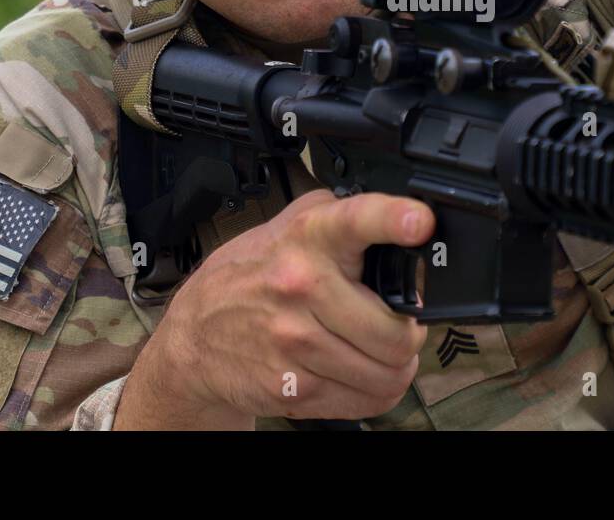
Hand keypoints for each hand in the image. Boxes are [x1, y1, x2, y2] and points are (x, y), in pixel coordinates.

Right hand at [117, 189, 433, 426]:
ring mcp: (296, 342)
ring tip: (382, 349)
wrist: (194, 336)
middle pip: (397, 329)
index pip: (356, 220)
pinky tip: (361, 371)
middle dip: (410, 330)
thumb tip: (401, 215)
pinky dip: (376, 390)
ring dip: (397, 364)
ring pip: (389, 372)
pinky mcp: (294, 388)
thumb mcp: (287, 225)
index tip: (419, 221)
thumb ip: (342, 212)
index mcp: (308, 237)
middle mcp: (302, 285)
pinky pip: (369, 400)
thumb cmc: (249, 276)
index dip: (393, 218)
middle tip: (400, 322)